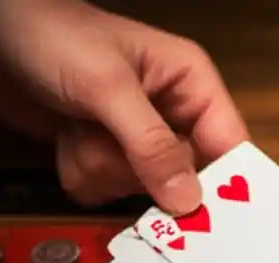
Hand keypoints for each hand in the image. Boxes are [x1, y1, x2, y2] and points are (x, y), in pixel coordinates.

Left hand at [0, 0, 246, 213]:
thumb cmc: (50, 32)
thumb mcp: (108, 85)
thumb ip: (151, 144)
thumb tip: (188, 197)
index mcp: (190, 83)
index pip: (229, 144)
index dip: (226, 182)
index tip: (213, 215)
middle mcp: (169, 114)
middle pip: (182, 176)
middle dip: (138, 168)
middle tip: (113, 145)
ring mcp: (135, 137)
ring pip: (139, 187)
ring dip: (100, 165)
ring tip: (80, 127)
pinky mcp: (103, 153)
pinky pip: (105, 189)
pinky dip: (79, 171)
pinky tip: (67, 138)